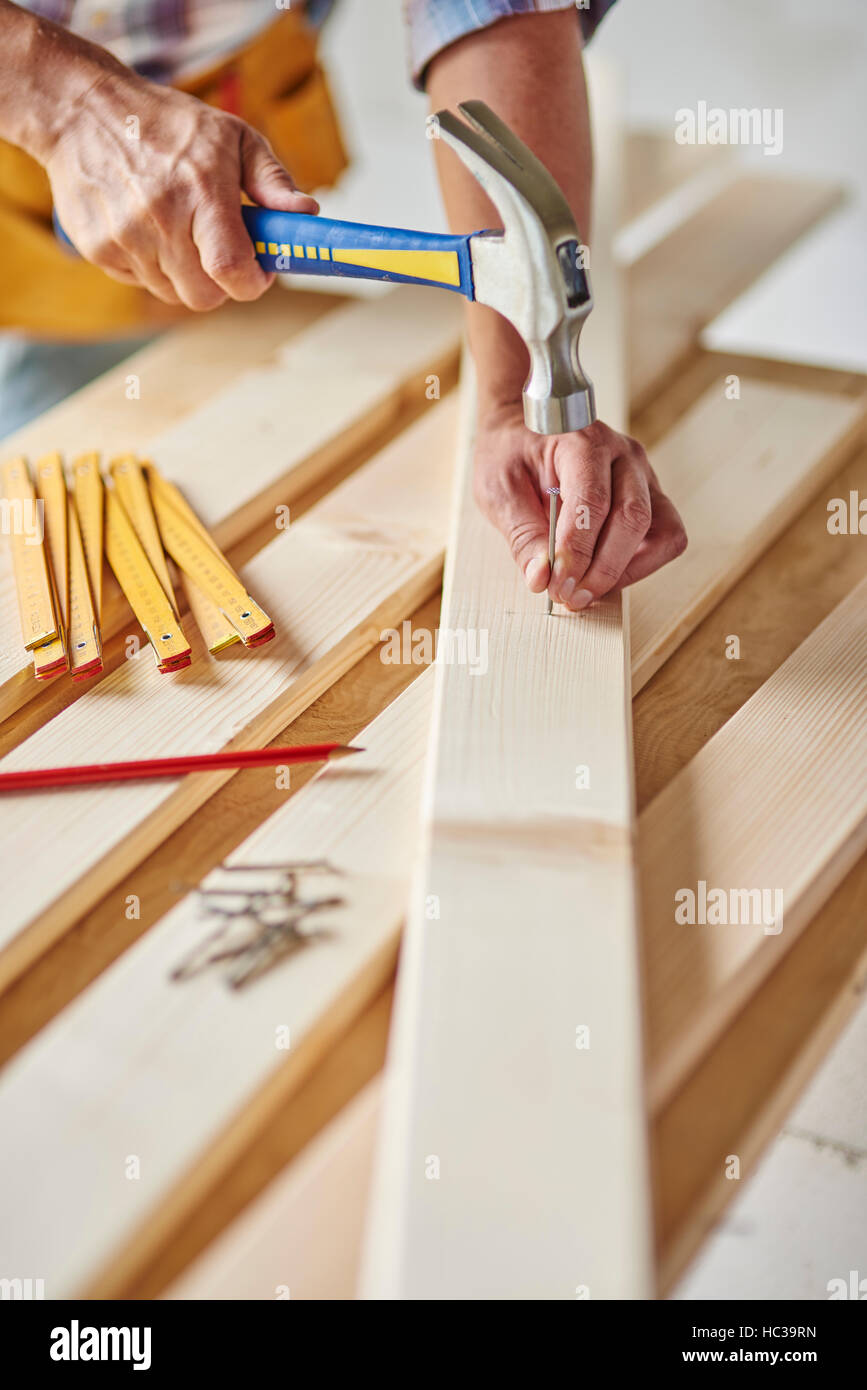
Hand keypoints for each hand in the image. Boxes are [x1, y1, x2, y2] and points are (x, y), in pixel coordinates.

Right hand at [45, 65, 317, 310]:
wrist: (82, 110)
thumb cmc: (169, 125)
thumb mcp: (232, 137)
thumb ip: (273, 181)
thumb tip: (307, 214)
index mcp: (201, 190)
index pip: (231, 270)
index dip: (252, 283)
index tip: (259, 272)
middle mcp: (161, 217)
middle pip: (204, 296)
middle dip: (221, 282)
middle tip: (220, 250)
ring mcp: (125, 236)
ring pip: (173, 293)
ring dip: (185, 273)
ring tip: (179, 229)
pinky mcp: (97, 248)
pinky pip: (141, 282)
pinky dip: (151, 266)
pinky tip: (147, 226)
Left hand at [474, 405, 686, 606]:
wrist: (524, 428)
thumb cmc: (510, 452)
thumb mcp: (498, 489)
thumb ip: (522, 535)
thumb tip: (541, 579)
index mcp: (583, 441)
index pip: (593, 500)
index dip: (577, 551)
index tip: (557, 586)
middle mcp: (623, 455)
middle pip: (633, 517)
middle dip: (602, 569)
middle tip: (570, 597)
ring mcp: (642, 476)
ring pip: (660, 531)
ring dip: (627, 570)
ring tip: (587, 590)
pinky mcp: (650, 497)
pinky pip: (664, 538)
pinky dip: (639, 565)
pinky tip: (603, 574)